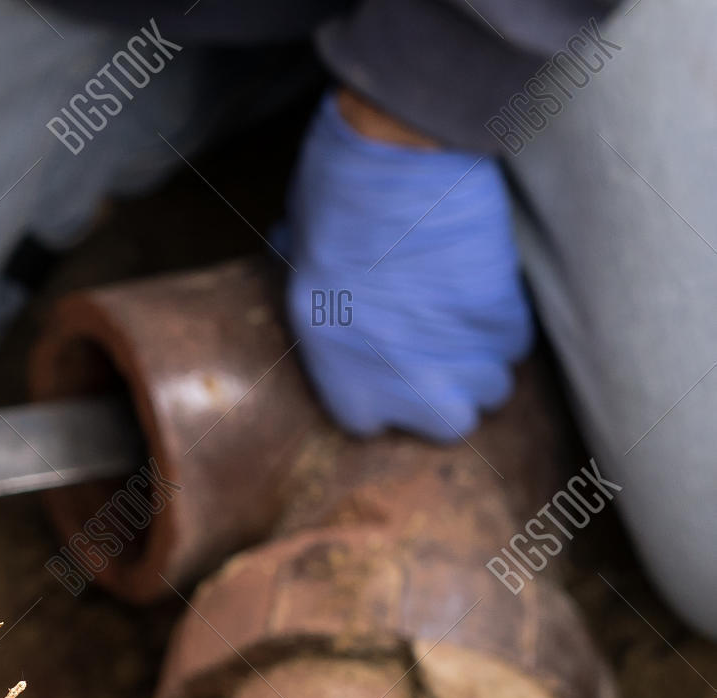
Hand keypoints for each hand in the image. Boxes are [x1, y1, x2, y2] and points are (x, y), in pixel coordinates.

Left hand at [282, 90, 532, 441]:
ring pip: (494, 387)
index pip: (368, 424)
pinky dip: (506, 322)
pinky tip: (486, 290)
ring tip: (466, 321)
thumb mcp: (299, 260)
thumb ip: (316, 296)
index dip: (384, 395)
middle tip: (443, 354)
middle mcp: (400, 377)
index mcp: (338, 368)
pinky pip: (516, 341)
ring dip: (485, 361)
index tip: (390, 367)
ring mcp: (455, 351)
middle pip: (449, 422)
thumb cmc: (337, 197)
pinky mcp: (501, 315)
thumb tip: (320, 284)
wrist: (400, 154)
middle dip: (451, 394)